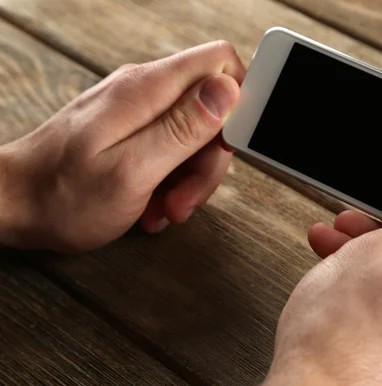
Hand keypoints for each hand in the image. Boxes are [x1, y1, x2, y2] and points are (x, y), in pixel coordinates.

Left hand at [0, 41, 244, 251]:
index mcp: (148, 90)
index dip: (239, 102)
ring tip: (165, 207)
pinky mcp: (132, 129)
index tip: (227, 148)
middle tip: (187, 196)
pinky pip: (172, 146)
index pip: (220, 61)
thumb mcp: (132, 170)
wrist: (13, 205)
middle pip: (214, 107)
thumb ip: (183, 128)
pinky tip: (153, 203)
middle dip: (210, 159)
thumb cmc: (63, 196)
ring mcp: (137, 110)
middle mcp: (145, 91)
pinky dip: (171, 179)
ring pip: (196, 133)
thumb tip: (227, 89)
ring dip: (190, 177)